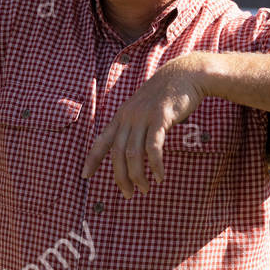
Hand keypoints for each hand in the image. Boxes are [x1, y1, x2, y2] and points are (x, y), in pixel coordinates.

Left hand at [81, 56, 206, 196]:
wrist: (184, 75)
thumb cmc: (165, 96)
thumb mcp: (143, 109)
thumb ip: (135, 126)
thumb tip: (133, 150)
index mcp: (121, 116)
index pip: (101, 141)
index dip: (92, 159)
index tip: (85, 176)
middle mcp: (128, 117)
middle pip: (117, 153)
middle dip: (120, 177)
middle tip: (128, 195)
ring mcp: (143, 117)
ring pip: (133, 153)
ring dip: (138, 175)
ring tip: (145, 189)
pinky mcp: (160, 118)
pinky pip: (153, 147)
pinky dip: (155, 165)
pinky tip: (160, 176)